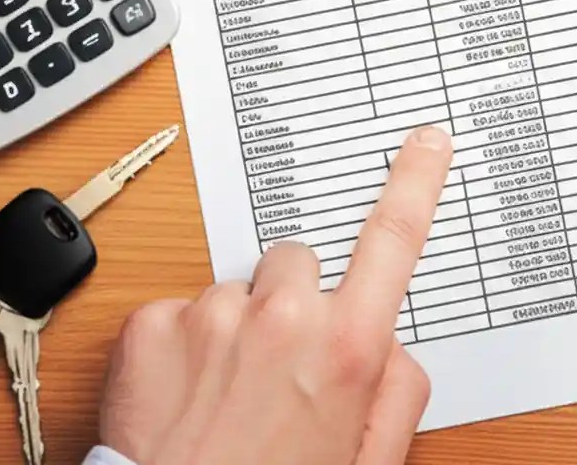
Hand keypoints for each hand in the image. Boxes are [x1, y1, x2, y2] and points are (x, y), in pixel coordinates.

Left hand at [98, 127, 453, 464]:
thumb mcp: (366, 458)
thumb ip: (396, 392)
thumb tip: (389, 345)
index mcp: (346, 349)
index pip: (393, 242)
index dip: (415, 183)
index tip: (425, 144)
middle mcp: (283, 318)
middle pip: (298, 262)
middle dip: (291, 299)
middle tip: (277, 364)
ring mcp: (212, 315)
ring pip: (234, 290)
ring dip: (233, 327)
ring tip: (223, 394)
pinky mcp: (151, 324)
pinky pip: (177, 310)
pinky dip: (180, 345)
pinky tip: (183, 394)